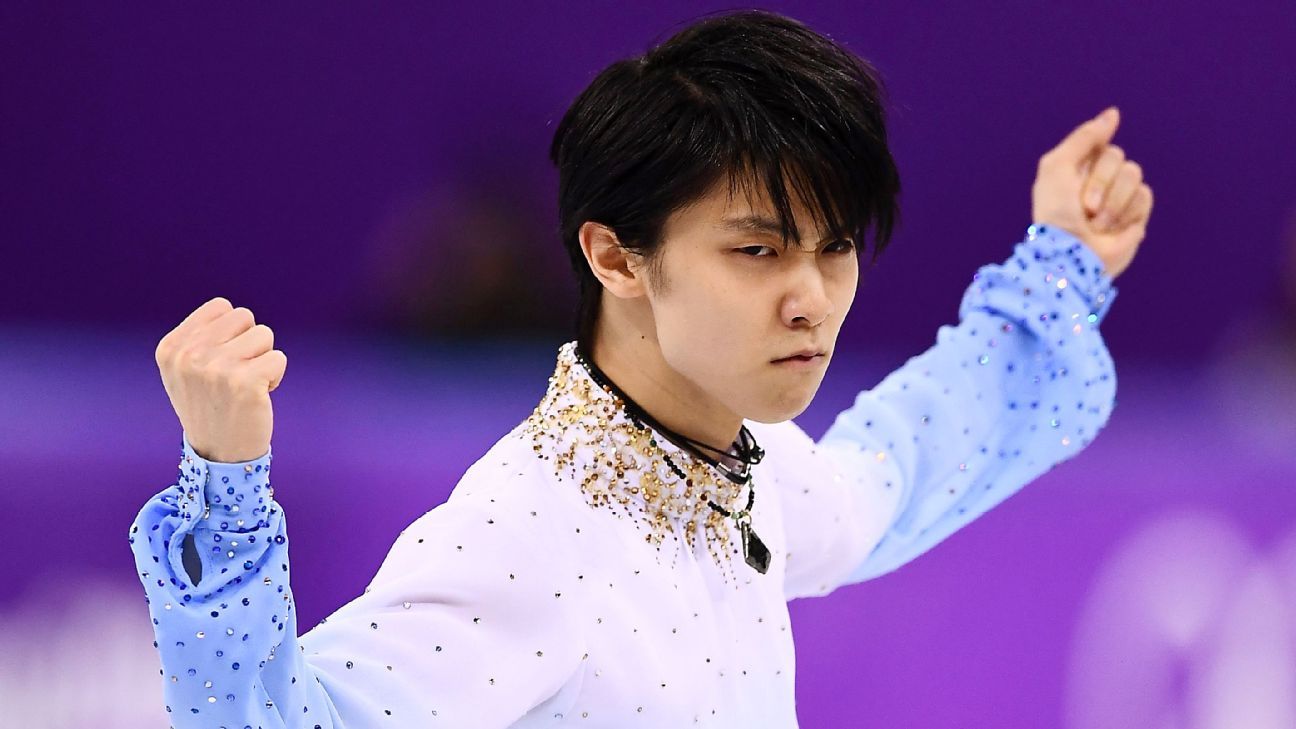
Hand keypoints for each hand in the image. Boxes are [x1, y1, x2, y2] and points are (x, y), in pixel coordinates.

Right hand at [155, 297, 286, 462]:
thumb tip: (229, 309)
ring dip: (263, 359)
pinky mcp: (244, 382)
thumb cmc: (210, 406)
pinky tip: (258, 397)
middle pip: (244, 316)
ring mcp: (216, 368)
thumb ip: (201, 337)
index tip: (221, 362)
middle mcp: (189, 356)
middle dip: (250, 343)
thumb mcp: (187, 369)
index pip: (221, 307)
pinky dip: (275, 376)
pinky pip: (279, 358)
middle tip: (236, 375)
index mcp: (171, 348)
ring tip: (246, 386)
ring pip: (264, 334)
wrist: (220, 454)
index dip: (232, 332)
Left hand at [1031, 107, 1153, 279]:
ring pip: (1133, 173)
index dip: (1092, 155)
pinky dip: (1127, 211)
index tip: (1081, 172)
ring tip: (1097, 222)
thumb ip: (1084, 138)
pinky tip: (1113, 228)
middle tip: (1086, 207)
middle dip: (1100, 182)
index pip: (1099, 141)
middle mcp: (1099, 179)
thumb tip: (1113, 114)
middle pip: (1116, 156)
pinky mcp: (1136, 214)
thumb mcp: (1057, 166)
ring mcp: (1119, 196)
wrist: (1073, 254)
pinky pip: (1144, 195)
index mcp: (1077, 167)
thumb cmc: (1057, 213)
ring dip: (1113, 200)